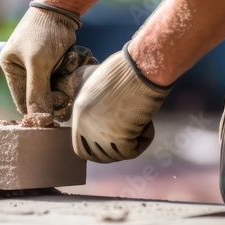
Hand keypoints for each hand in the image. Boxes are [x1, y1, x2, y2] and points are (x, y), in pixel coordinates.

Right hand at [0, 2, 96, 121]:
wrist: (61, 8)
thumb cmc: (43, 33)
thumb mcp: (38, 64)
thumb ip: (36, 92)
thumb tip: (38, 120)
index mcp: (11, 69)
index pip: (23, 101)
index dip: (39, 108)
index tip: (57, 107)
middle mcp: (24, 69)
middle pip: (43, 96)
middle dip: (57, 90)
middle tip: (66, 80)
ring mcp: (42, 65)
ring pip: (57, 86)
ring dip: (67, 77)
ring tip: (70, 61)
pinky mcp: (56, 61)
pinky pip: (65, 75)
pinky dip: (72, 68)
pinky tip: (74, 56)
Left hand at [71, 43, 170, 162]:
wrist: (141, 66)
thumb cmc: (126, 69)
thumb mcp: (97, 82)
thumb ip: (91, 102)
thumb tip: (97, 111)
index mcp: (78, 113)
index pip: (80, 150)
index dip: (98, 149)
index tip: (115, 139)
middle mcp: (84, 124)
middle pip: (98, 157)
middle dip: (115, 150)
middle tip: (131, 133)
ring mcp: (99, 131)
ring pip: (117, 155)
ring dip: (133, 141)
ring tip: (139, 117)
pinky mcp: (118, 135)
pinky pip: (133, 152)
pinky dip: (145, 138)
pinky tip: (146, 120)